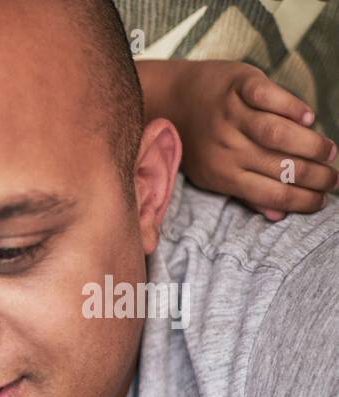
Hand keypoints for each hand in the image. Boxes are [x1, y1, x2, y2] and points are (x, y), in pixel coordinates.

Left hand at [152, 60, 336, 219]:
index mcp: (222, 175)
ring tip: (329, 151)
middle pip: (279, 165)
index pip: (270, 193)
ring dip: (309, 144)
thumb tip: (279, 216)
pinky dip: (290, 106)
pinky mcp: (237, 85)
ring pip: (276, 134)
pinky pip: (267, 96)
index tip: (323, 200)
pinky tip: (308, 117)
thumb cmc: (197, 141)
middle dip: (314, 175)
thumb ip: (244, 193)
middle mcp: (226, 148)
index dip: (302, 200)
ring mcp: (231, 115)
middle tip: (334, 178)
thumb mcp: (211, 173)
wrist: (169, 99)